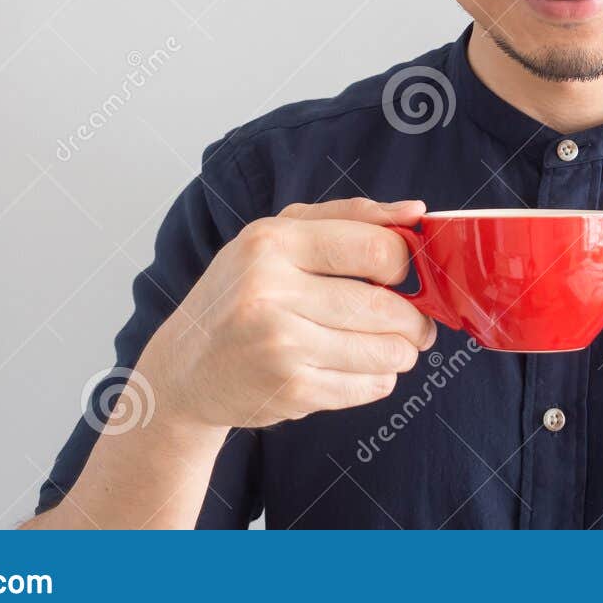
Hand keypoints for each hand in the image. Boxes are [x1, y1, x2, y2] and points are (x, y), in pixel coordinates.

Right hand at [137, 197, 436, 431]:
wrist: (184, 368)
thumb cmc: (243, 292)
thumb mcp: (280, 236)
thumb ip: (350, 216)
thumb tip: (416, 210)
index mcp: (272, 242)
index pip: (375, 247)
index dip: (406, 264)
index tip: (406, 276)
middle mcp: (270, 291)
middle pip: (384, 307)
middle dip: (415, 319)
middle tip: (418, 325)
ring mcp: (279, 345)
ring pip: (383, 352)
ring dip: (402, 353)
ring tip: (395, 348)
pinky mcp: (289, 391)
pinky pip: (367, 387)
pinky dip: (378, 379)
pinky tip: (362, 369)